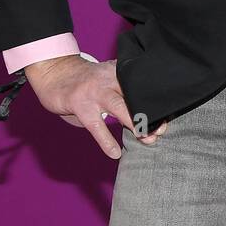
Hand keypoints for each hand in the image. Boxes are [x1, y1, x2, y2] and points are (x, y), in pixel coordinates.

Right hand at [23, 54, 166, 157]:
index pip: (143, 87)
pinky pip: (95, 125)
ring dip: (133, 123)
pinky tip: (115, 153)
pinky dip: (106, 140)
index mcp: (121, 72)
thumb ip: (126, 96)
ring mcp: (94, 91)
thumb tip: (151, 120)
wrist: (56, 73)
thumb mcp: (109, 82)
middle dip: (149, 113)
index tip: (169, 116)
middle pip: (135, 95)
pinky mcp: (79, 103)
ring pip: (118, 106)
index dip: (157, 102)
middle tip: (161, 130)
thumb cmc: (88, 83)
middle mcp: (110, 78)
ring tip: (145, 138)